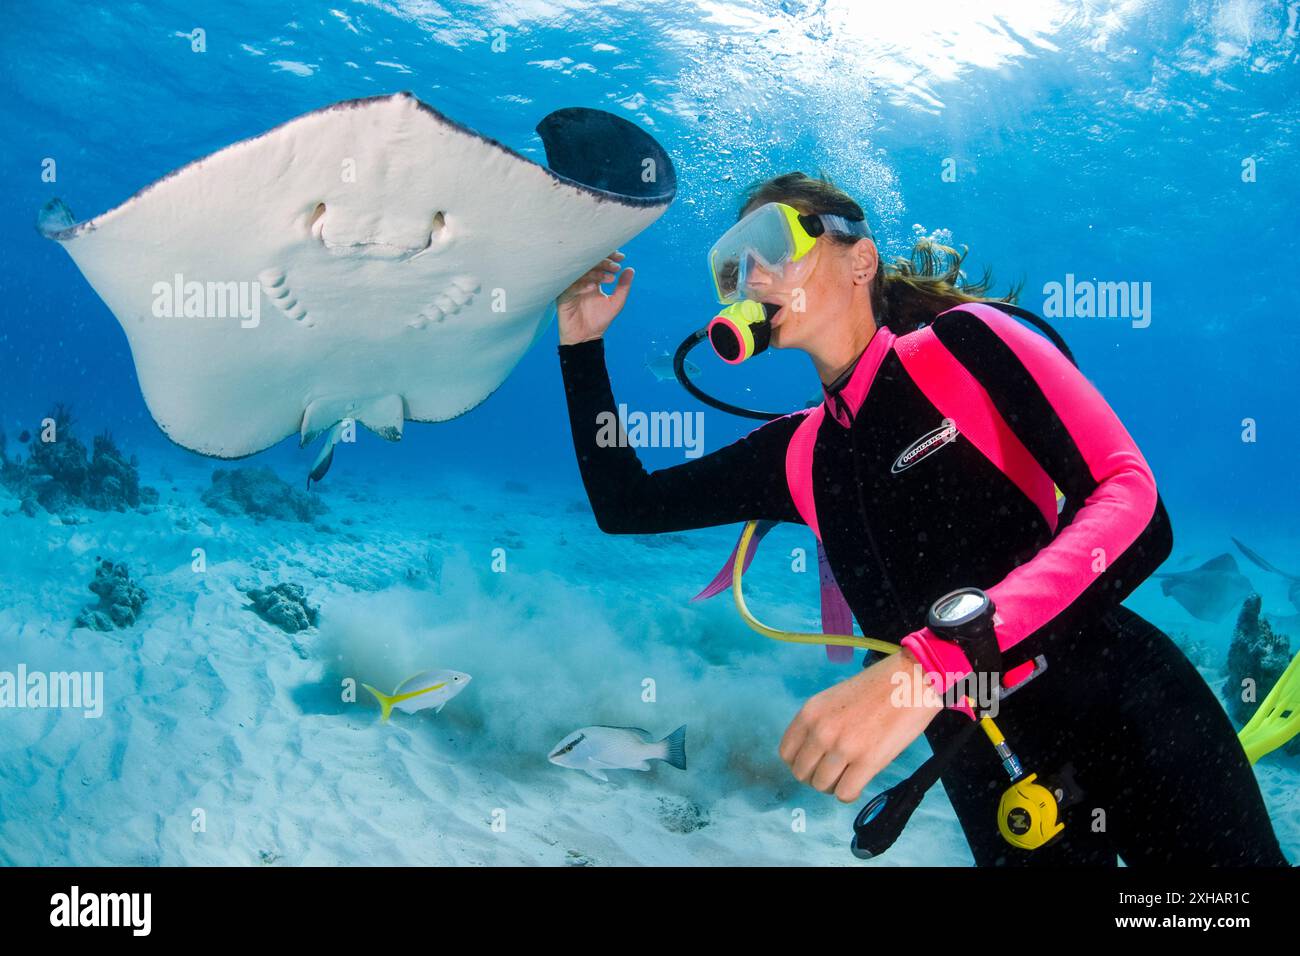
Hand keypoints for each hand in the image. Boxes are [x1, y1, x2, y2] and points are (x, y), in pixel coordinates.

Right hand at [557, 251, 632, 344]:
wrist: (586, 337)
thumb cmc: (599, 320)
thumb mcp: (616, 303)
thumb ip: (623, 287)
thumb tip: (631, 269)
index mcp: (593, 280)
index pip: (599, 262)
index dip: (610, 257)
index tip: (622, 257)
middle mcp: (581, 281)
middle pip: (589, 264)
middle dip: (604, 263)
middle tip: (616, 267)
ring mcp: (571, 287)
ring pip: (580, 273)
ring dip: (595, 273)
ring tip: (609, 278)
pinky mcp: (563, 297)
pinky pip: (571, 287)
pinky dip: (582, 285)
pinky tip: (593, 287)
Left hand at [780, 650, 943, 802]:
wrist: (911, 681)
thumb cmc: (877, 687)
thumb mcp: (834, 699)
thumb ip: (819, 723)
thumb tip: (813, 752)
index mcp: (810, 713)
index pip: (786, 753)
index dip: (800, 762)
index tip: (815, 762)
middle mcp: (820, 731)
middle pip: (802, 773)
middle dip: (817, 775)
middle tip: (835, 770)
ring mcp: (843, 747)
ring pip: (822, 786)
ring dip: (834, 785)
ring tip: (849, 774)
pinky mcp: (867, 761)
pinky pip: (845, 793)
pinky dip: (850, 792)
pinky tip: (860, 780)